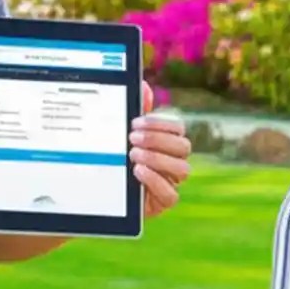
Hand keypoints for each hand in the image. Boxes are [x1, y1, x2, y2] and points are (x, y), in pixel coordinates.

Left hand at [130, 81, 190, 218]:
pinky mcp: (163, 202)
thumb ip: (136, 112)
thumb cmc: (120, 158)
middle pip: (183, 147)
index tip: (136, 123)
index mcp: (167, 142)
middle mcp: (174, 161)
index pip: (178, 128)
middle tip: (132, 138)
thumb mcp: (123, 135)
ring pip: (183, 170)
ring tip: (133, 155)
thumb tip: (144, 86)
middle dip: (157, 139)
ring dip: (157, 159)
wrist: (105, 192)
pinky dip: (156, 181)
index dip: (160, 123)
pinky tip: (138, 172)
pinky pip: (171, 194)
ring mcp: (171, 182)